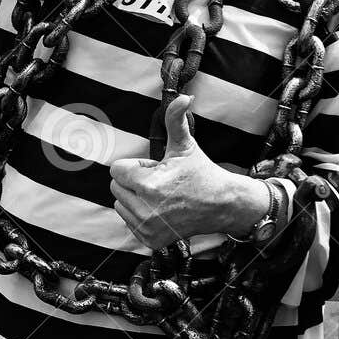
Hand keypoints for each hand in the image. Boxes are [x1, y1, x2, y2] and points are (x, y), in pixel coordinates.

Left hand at [109, 95, 263, 248]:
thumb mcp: (185, 145)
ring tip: (162, 196)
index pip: (116, 170)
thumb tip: (183, 97)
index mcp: (148, 184)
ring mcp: (147, 228)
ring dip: (135, 199)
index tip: (157, 169)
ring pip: (120, 205)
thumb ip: (175, 119)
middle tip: (161, 182)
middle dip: (134, 181)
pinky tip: (162, 211)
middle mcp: (145, 209)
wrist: (222, 205)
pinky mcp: (150, 241)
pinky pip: (129, 223)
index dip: (137, 166)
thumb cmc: (201, 173)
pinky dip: (140, 216)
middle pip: (116, 187)